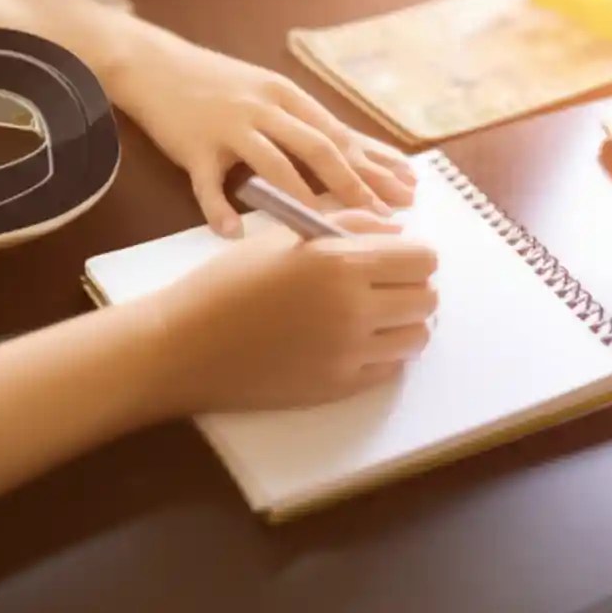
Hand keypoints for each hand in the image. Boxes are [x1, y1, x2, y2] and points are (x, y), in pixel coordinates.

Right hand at [106, 26, 416, 236]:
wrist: (153, 64)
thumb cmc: (220, 85)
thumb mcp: (271, 95)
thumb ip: (308, 126)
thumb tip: (361, 156)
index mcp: (288, 96)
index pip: (341, 133)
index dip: (376, 161)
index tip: (407, 186)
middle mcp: (264, 108)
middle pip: (318, 146)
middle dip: (355, 182)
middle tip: (385, 213)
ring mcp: (229, 125)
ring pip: (272, 163)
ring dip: (304, 197)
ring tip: (329, 227)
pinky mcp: (193, 146)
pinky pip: (208, 183)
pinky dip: (220, 209)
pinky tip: (235, 233)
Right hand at [146, 209, 437, 415]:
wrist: (184, 345)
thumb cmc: (229, 282)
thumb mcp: (285, 236)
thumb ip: (350, 225)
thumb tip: (400, 230)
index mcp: (340, 262)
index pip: (423, 259)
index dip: (412, 256)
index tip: (394, 259)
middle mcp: (353, 308)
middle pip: (427, 298)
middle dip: (411, 289)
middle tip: (382, 288)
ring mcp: (349, 352)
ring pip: (418, 336)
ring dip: (403, 324)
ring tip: (371, 316)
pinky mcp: (340, 386)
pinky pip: (392, 368)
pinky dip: (384, 354)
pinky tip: (352, 342)